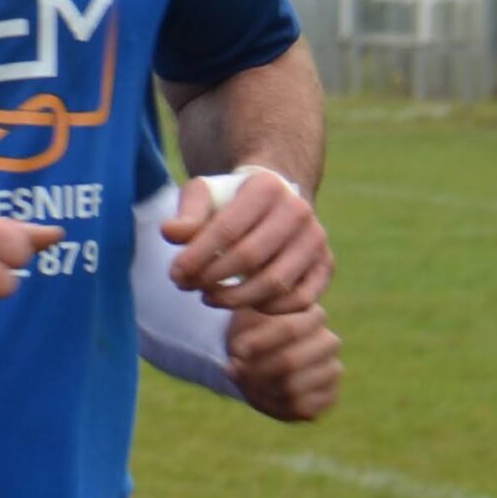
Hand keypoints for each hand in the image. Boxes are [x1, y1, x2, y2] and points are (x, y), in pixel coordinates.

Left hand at [162, 165, 329, 315]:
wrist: (272, 205)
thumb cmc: (229, 202)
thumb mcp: (203, 196)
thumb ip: (187, 214)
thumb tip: (170, 232)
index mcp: (267, 187)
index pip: (227, 229)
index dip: (197, 257)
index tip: (175, 273)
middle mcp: (299, 210)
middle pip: (249, 258)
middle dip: (211, 278)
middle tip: (187, 286)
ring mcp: (316, 239)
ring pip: (275, 283)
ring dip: (235, 299)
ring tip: (208, 297)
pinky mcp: (326, 265)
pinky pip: (300, 300)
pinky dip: (269, 310)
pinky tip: (242, 306)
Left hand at [227, 305, 342, 423]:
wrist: (258, 357)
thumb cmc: (251, 334)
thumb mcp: (242, 325)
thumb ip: (243, 333)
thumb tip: (239, 354)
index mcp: (313, 315)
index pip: (289, 329)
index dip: (258, 343)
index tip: (235, 351)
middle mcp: (329, 342)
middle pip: (289, 362)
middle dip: (254, 370)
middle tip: (234, 370)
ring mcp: (332, 370)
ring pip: (292, 387)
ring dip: (260, 388)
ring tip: (245, 381)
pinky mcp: (329, 397)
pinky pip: (299, 408)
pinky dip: (273, 405)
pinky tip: (263, 395)